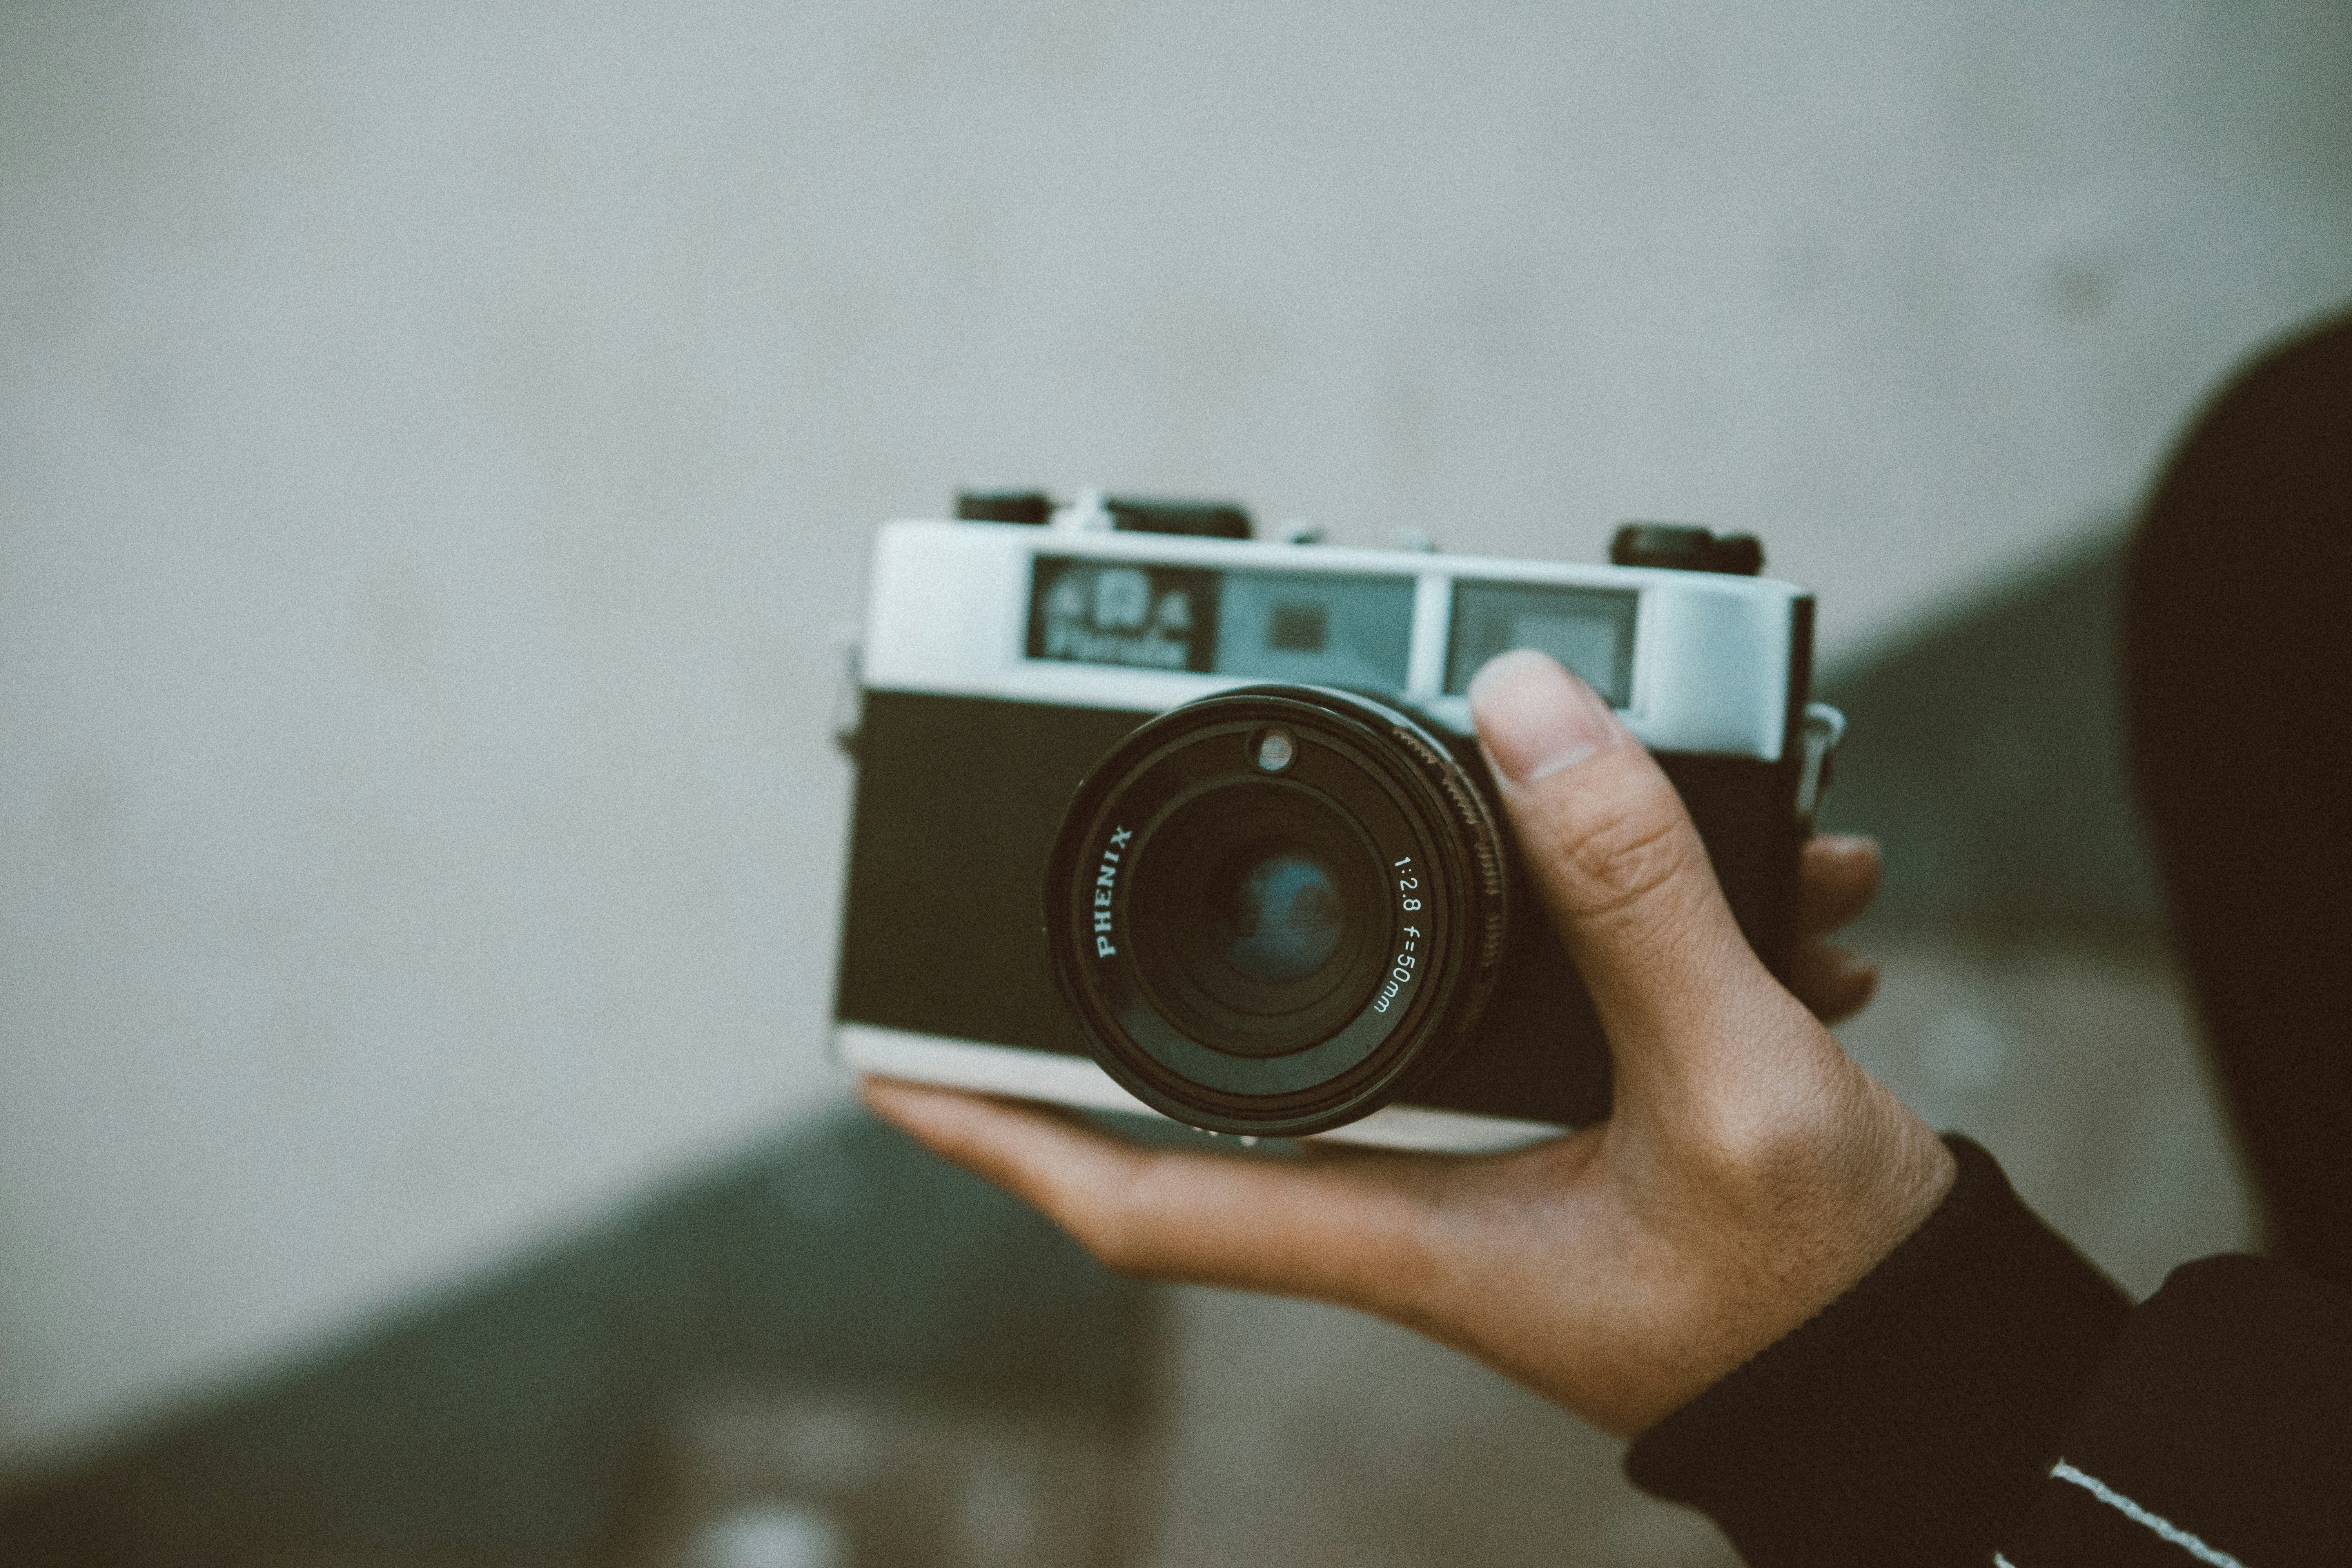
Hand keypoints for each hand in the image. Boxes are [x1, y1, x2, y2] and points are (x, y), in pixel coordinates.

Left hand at [863, 651, 1952, 1437]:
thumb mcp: (1736, 1089)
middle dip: (1234, 937)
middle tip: (1177, 811)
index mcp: (1414, 1231)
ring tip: (1625, 770)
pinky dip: (1653, 918)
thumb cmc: (1829, 1297)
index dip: (999, 1139)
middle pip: (1269, 1060)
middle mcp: (1440, 1198)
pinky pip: (1584, 991)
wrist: (1943, 1374)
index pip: (1145, 1200)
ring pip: (1455, 988)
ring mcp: (1524, 1158)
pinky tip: (1758, 877)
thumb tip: (1527, 718)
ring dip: (1537, 878)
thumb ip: (1634, 901)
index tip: (886, 1074)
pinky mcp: (1608, 1126)